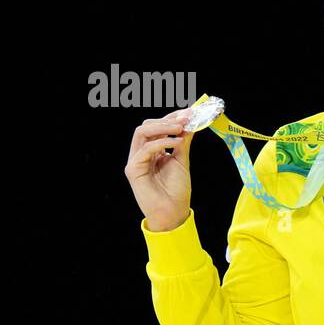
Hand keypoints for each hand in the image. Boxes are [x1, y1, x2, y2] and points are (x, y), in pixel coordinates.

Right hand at [125, 107, 196, 231]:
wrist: (173, 212)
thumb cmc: (176, 190)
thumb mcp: (182, 160)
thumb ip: (183, 142)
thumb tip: (190, 123)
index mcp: (151, 150)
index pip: (156, 127)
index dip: (171, 117)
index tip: (189, 113)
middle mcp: (141, 153)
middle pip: (146, 126)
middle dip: (167, 119)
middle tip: (186, 118)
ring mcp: (135, 161)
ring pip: (141, 132)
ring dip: (163, 127)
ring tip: (181, 127)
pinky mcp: (133, 170)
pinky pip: (145, 149)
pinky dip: (161, 143)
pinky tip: (176, 143)